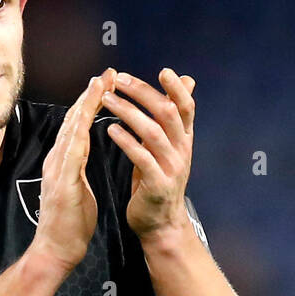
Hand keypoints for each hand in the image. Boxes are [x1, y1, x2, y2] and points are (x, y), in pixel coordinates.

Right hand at [29, 67, 115, 276]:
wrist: (56, 251)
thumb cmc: (70, 226)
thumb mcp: (80, 190)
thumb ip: (79, 169)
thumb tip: (84, 154)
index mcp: (64, 162)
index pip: (79, 126)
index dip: (91, 103)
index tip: (107, 84)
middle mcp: (57, 160)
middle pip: (74, 121)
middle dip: (90, 95)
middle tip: (106, 73)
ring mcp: (57, 169)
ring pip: (72, 129)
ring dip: (86, 105)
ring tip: (99, 84)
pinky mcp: (61, 182)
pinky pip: (71, 151)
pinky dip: (79, 131)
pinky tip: (87, 117)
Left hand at [102, 67, 194, 239]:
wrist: (160, 224)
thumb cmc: (159, 181)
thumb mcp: (170, 147)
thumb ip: (173, 116)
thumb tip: (186, 81)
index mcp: (185, 140)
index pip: (186, 107)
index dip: (176, 88)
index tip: (163, 70)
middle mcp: (182, 151)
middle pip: (167, 113)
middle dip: (143, 93)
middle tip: (119, 80)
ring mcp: (172, 168)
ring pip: (153, 132)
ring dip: (128, 112)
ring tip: (108, 99)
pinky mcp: (157, 185)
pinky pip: (142, 158)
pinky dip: (126, 141)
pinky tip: (111, 129)